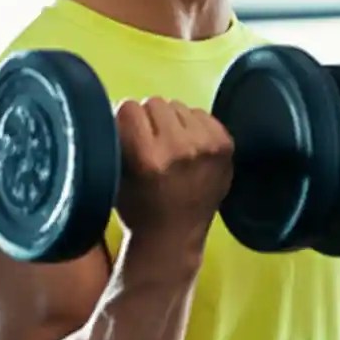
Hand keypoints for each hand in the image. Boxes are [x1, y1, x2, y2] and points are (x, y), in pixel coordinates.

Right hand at [114, 98, 234, 245]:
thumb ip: (118, 138)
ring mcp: (207, 146)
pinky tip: (189, 149)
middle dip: (149, 119)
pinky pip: (201, 114)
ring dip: (172, 121)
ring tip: (170, 147)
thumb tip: (122, 106)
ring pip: (179, 105)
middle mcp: (180, 148)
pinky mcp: (225, 145)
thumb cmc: (138, 208)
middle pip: (155, 102)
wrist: (175, 238)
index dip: (125, 121)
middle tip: (150, 142)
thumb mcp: (114, 175)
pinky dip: (193, 126)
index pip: (129, 108)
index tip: (127, 134)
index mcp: (148, 157)